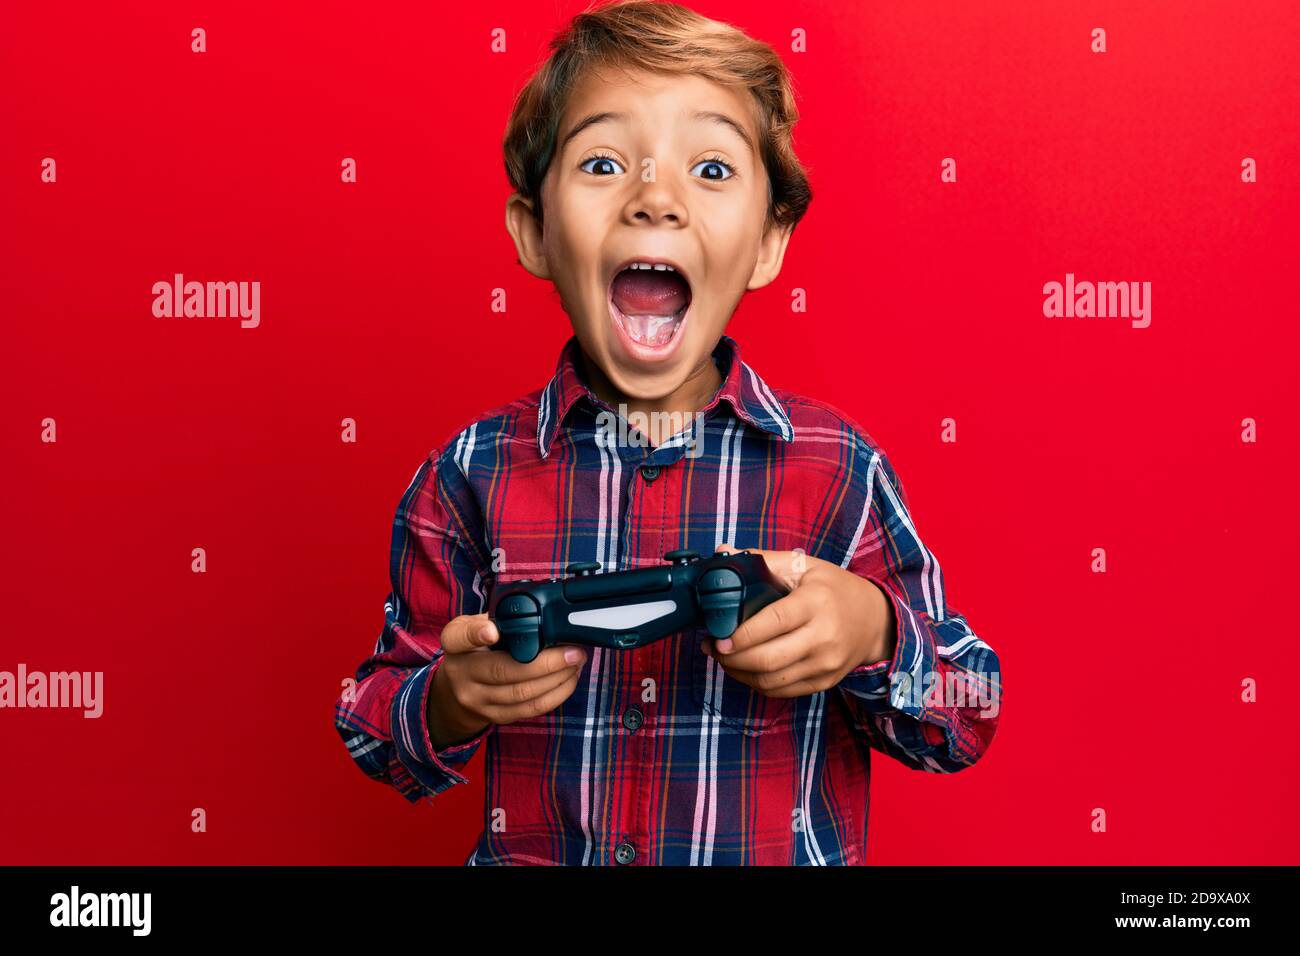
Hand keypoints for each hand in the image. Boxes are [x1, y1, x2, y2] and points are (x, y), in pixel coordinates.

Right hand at [426, 613, 586, 749]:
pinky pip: (530, 709)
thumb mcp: (474, 624)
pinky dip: (555, 695)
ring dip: (557, 679)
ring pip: (522, 694)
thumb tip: (542, 614)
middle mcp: (462, 674)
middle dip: (547, 662)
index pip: (460, 637)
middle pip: (505, 671)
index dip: (477, 634)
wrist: (457, 689)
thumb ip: (498, 618)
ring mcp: (478, 699)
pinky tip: (568, 680)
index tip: (493, 631)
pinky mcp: (495, 716)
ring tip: (576, 663)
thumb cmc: (475, 648)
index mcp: (455, 643)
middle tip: (573, 651)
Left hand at [701, 545, 896, 697]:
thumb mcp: (804, 566)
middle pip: (768, 659)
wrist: (875, 620)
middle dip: (732, 658)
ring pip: (771, 680)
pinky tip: (744, 669)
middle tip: (712, 647)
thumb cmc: (834, 589)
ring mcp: (825, 664)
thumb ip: (762, 560)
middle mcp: (824, 637)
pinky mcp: (824, 682)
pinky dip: (756, 683)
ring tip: (723, 657)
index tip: (717, 636)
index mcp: (816, 603)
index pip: (773, 622)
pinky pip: (782, 691)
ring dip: (739, 673)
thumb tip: (724, 551)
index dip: (741, 635)